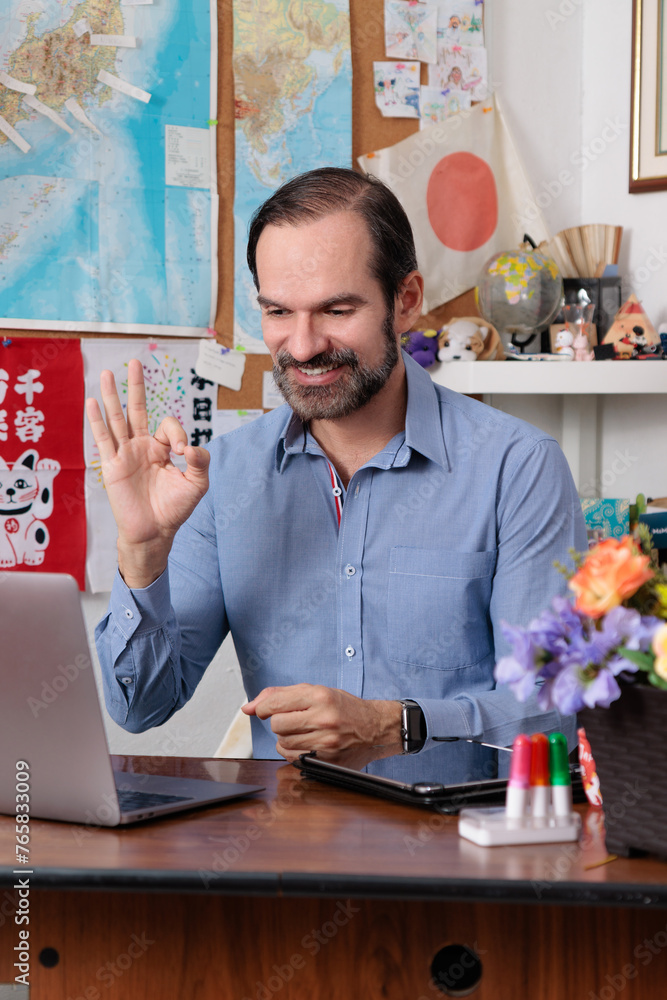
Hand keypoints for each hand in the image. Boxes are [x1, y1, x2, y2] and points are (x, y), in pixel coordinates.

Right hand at [86, 359, 209, 587]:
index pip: (167, 426)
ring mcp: (125, 454)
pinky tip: (92, 402)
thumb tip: (191, 446)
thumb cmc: (175, 509)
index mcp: (162, 449)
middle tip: (134, 362)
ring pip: (117, 419)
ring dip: (111, 396)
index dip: (176, 432)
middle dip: (136, 386)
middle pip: (137, 410)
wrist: (155, 532)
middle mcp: (142, 447)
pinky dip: (97, 421)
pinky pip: (104, 439)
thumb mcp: (197, 484)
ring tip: (106, 373)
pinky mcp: (112, 466)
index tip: (183, 451)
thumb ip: (200, 462)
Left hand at [242, 683, 401, 761]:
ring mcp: (326, 742)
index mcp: (319, 696)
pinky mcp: (327, 760)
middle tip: (294, 720)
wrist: (375, 727)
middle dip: (279, 723)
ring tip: (303, 732)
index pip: (274, 703)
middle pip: (276, 725)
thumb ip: (280, 695)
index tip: (264, 710)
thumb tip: (248, 707)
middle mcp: (323, 718)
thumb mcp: (316, 691)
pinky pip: (293, 758)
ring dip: (286, 738)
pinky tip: (306, 744)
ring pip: (282, 743)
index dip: (263, 708)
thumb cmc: (343, 707)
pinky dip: (293, 752)